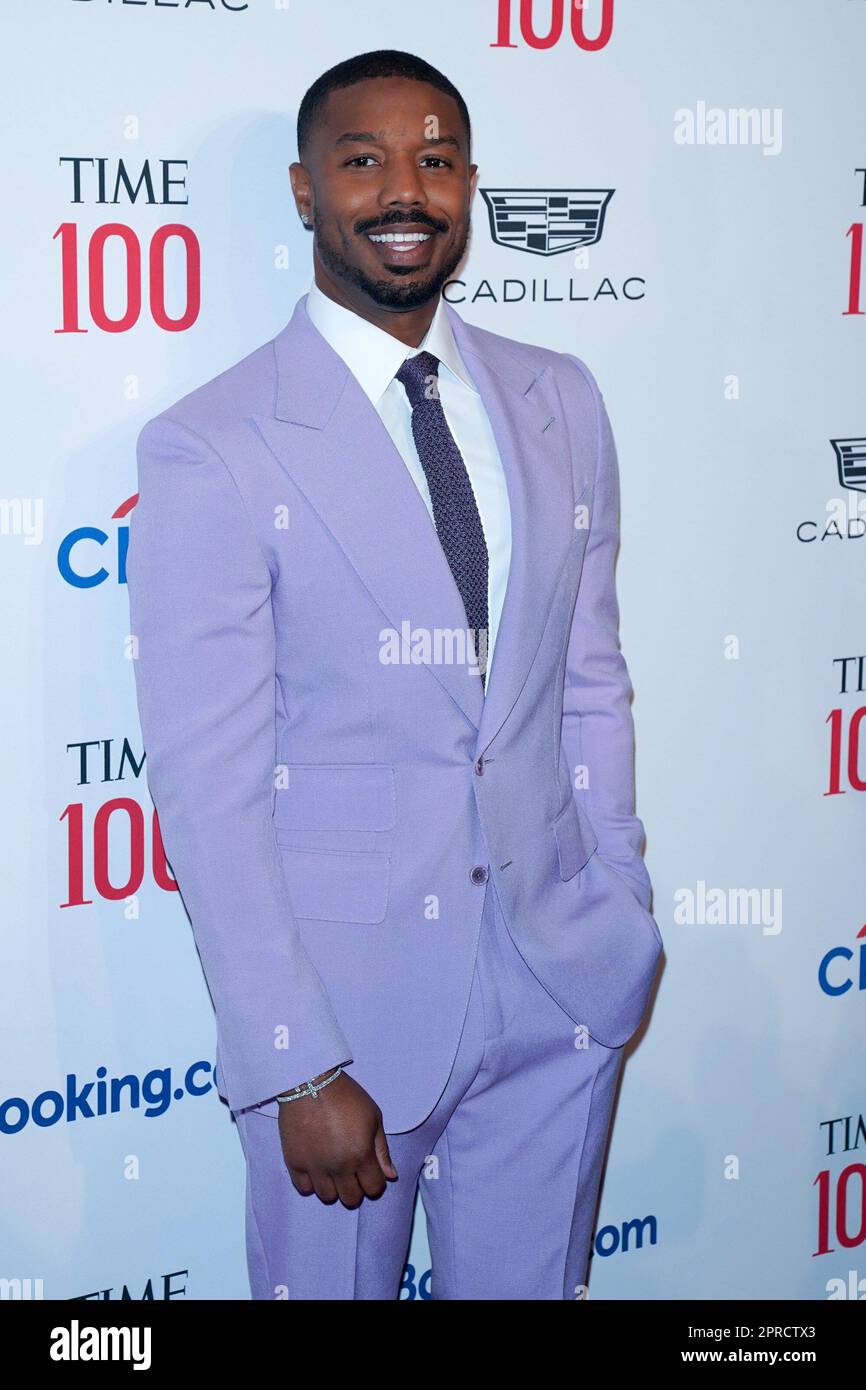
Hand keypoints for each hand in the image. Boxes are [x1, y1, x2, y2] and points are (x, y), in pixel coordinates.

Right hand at [277, 1069, 396, 1206]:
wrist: (310, 1083)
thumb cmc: (346, 1096)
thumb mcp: (374, 1118)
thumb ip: (382, 1150)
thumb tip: (391, 1176)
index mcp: (361, 1155)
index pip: (374, 1189)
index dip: (375, 1182)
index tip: (369, 1171)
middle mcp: (339, 1166)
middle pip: (351, 1199)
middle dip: (355, 1188)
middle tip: (351, 1171)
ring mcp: (315, 1167)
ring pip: (327, 1197)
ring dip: (333, 1187)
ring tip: (332, 1169)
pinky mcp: (294, 1162)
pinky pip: (304, 1188)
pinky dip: (311, 1182)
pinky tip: (316, 1168)